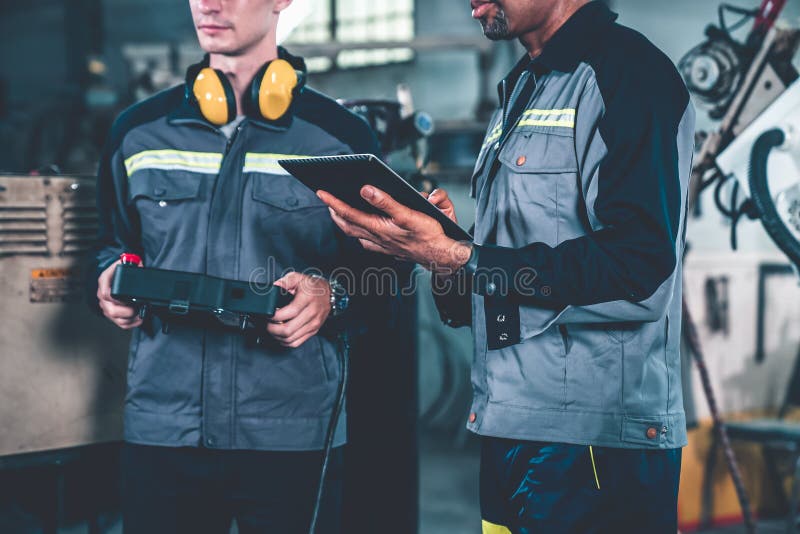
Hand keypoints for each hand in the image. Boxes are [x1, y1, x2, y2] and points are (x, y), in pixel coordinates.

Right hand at [97, 259, 142, 329]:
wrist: (112, 279)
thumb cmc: (118, 272)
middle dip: (127, 312)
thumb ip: (131, 263)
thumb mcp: (123, 264)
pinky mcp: (112, 315)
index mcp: (104, 283)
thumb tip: (139, 264)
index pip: (106, 294)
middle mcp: (103, 297)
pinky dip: (131, 324)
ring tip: (141, 315)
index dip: (118, 300)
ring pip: (117, 319)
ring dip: (131, 319)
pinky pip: (121, 324)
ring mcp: (107, 307)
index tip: (131, 300)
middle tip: (138, 310)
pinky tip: (139, 319)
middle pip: (112, 311)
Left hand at [267, 272, 331, 347]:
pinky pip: (296, 343)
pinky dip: (284, 341)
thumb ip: (284, 282)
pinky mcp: (313, 331)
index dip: (275, 316)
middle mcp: (312, 313)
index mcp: (307, 298)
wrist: (328, 294)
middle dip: (272, 329)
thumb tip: (273, 288)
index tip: (268, 314)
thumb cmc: (312, 286)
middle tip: (266, 323)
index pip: (290, 312)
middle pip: (288, 329)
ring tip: (271, 329)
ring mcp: (313, 324)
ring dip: (277, 336)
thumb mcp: (298, 277)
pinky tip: (280, 335)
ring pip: (290, 338)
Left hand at [317, 186, 470, 271]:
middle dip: (335, 212)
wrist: (443, 255)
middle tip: (326, 199)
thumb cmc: (431, 234)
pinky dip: (359, 234)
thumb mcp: (410, 214)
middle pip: (347, 226)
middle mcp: (378, 238)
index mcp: (380, 228)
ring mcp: (382, 245)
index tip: (321, 192)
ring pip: (355, 234)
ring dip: (344, 222)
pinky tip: (358, 230)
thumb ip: (387, 202)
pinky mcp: (389, 249)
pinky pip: (367, 242)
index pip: (349, 213)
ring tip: (337, 211)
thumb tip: (367, 190)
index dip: (333, 202)